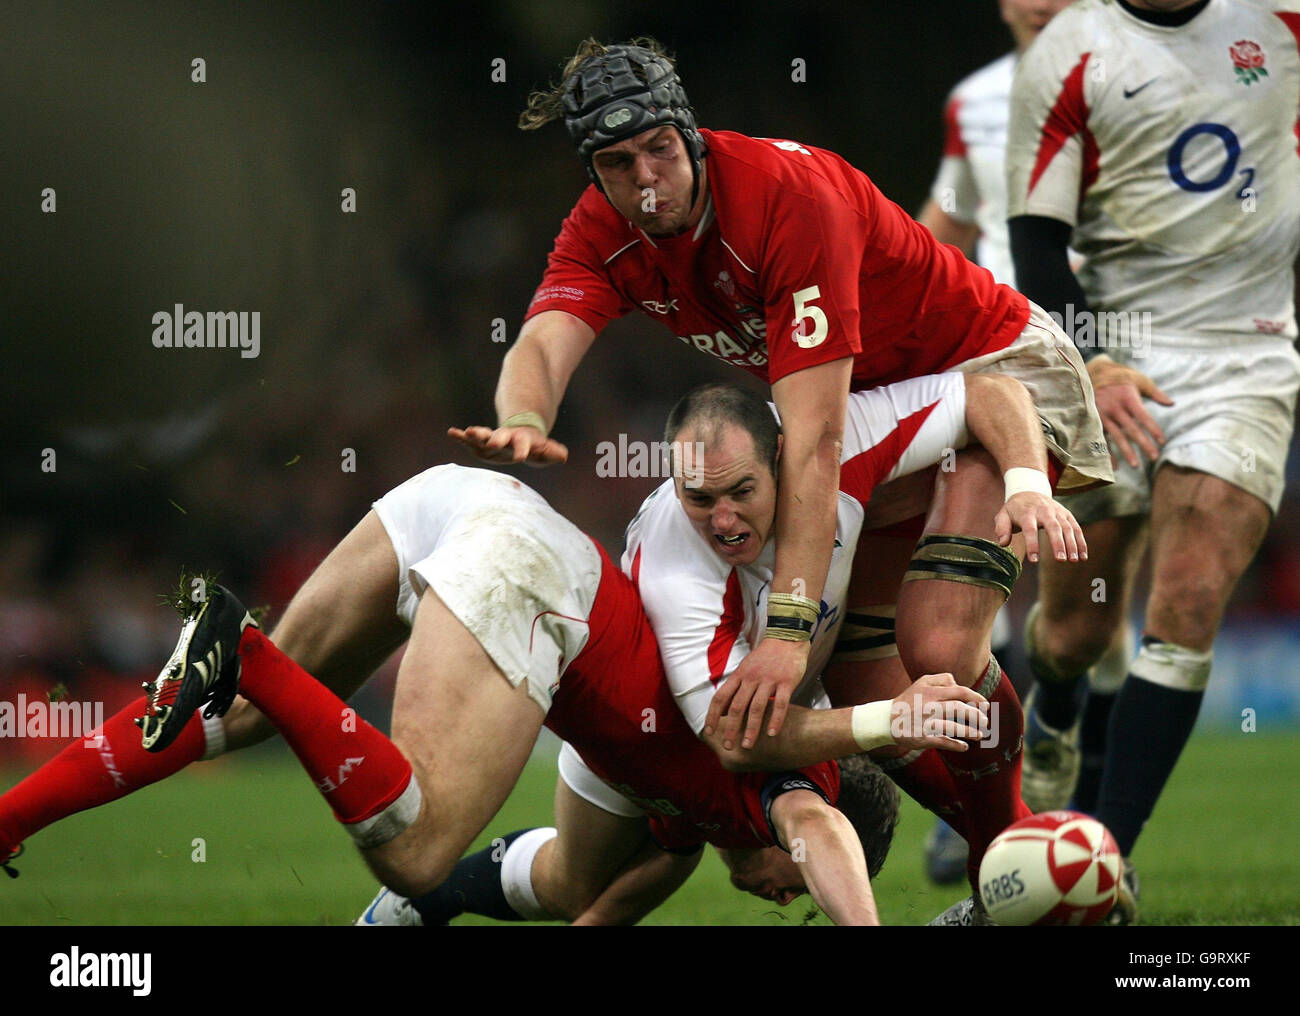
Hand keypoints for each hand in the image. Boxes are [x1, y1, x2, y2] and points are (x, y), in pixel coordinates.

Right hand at [447, 424, 568, 466]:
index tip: (522, 455)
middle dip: (497, 440)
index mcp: (522, 441)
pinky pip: (469, 439)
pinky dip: (460, 436)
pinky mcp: (480, 441)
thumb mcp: (543, 450)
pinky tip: (451, 432)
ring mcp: (491, 438)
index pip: (523, 445)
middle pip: (501, 438)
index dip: (523, 449)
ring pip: (483, 436)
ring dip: (476, 435)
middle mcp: (505, 438)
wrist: (518, 433)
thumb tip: (564, 456)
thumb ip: (552, 452)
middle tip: (493, 442)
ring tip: (466, 431)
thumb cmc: (532, 447)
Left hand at [704, 638, 809, 749]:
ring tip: (748, 745)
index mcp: (739, 675)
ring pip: (757, 708)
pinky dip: (776, 720)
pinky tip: (772, 734)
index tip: (708, 732)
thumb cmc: (765, 657)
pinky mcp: (787, 682)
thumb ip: (735, 688)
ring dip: (751, 728)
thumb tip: (721, 710)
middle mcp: (751, 678)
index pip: (720, 697)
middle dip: (730, 728)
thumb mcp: (745, 668)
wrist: (787, 637)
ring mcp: (769, 680)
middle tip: (728, 746)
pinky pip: (781, 704)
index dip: (712, 715)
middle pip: (737, 706)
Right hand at [888, 673, 988, 752]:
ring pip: (953, 727)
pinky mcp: (922, 737)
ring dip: (970, 732)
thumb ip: (941, 680)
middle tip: (985, 721)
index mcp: (930, 691)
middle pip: (959, 708)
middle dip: (976, 715)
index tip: (985, 705)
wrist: (885, 719)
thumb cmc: (908, 701)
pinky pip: (943, 742)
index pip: (959, 691)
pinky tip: (964, 747)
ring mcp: (925, 722)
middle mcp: (928, 705)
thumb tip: (959, 685)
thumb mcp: (921, 683)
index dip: (976, 697)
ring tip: (979, 735)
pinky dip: (956, 746)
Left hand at [995, 491, 1085, 562]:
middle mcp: (1044, 511)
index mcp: (1027, 513)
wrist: (1029, 490)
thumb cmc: (1015, 509)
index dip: (1032, 544)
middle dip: (1058, 544)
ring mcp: (1057, 512)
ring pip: (1067, 527)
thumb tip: (1003, 543)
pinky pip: (1076, 528)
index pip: (1029, 529)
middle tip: (1061, 560)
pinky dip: (1081, 541)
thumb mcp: (1003, 515)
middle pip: (1053, 527)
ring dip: (1072, 544)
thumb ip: (1001, 528)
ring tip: (1074, 560)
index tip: (1034, 560)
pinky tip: (1083, 556)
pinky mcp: (1066, 514)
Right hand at [1087, 357, 1172, 468]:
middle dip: (1143, 444)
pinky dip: (1108, 453)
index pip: (1143, 416)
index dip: (1153, 429)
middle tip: (1154, 457)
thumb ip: (1155, 393)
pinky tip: (1115, 465)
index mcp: (1128, 397)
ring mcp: (1103, 415)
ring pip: (1117, 436)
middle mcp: (1115, 407)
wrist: (1093, 373)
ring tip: (1136, 465)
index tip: (1163, 441)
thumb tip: (1172, 404)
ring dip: (1126, 452)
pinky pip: (1102, 439)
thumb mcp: (1139, 380)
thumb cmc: (1121, 377)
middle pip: (1131, 429)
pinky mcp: (1094, 420)